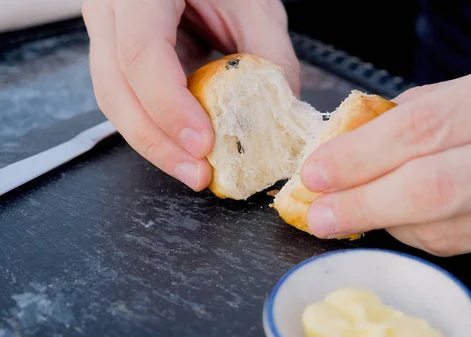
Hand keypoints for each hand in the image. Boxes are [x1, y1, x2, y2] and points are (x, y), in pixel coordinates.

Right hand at [81, 0, 299, 190]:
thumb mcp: (256, 7)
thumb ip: (271, 57)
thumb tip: (280, 116)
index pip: (140, 54)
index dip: (169, 105)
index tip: (203, 143)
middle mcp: (111, 12)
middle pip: (117, 89)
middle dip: (158, 141)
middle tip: (198, 174)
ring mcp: (109, 35)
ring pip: (116, 102)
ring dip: (156, 143)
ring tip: (195, 170)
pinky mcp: (120, 58)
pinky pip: (129, 101)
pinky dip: (158, 129)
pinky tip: (185, 148)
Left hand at [301, 47, 470, 265]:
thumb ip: (435, 108)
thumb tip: (362, 140)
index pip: (423, 130)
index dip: (358, 157)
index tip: (317, 172)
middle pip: (432, 192)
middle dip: (362, 205)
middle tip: (320, 212)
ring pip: (450, 233)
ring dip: (391, 225)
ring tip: (359, 212)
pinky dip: (432, 236)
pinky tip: (411, 221)